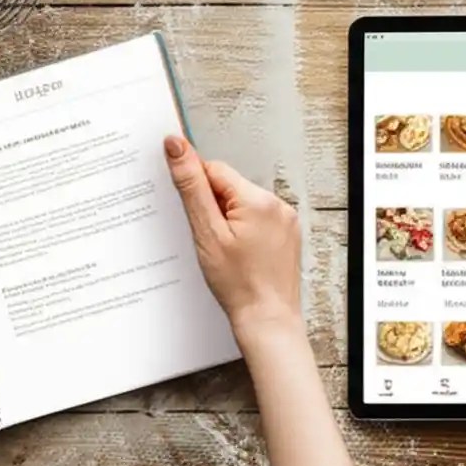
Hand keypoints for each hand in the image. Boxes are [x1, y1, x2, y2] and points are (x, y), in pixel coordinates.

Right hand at [163, 135, 301, 336]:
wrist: (267, 319)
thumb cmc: (239, 285)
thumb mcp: (206, 233)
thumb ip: (191, 187)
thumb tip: (177, 146)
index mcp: (258, 199)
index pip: (215, 171)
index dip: (198, 191)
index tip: (195, 215)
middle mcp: (278, 204)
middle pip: (231, 187)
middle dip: (214, 208)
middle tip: (212, 240)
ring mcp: (286, 220)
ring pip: (244, 204)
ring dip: (229, 220)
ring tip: (228, 251)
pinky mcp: (288, 234)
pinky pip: (259, 220)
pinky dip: (244, 231)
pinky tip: (240, 255)